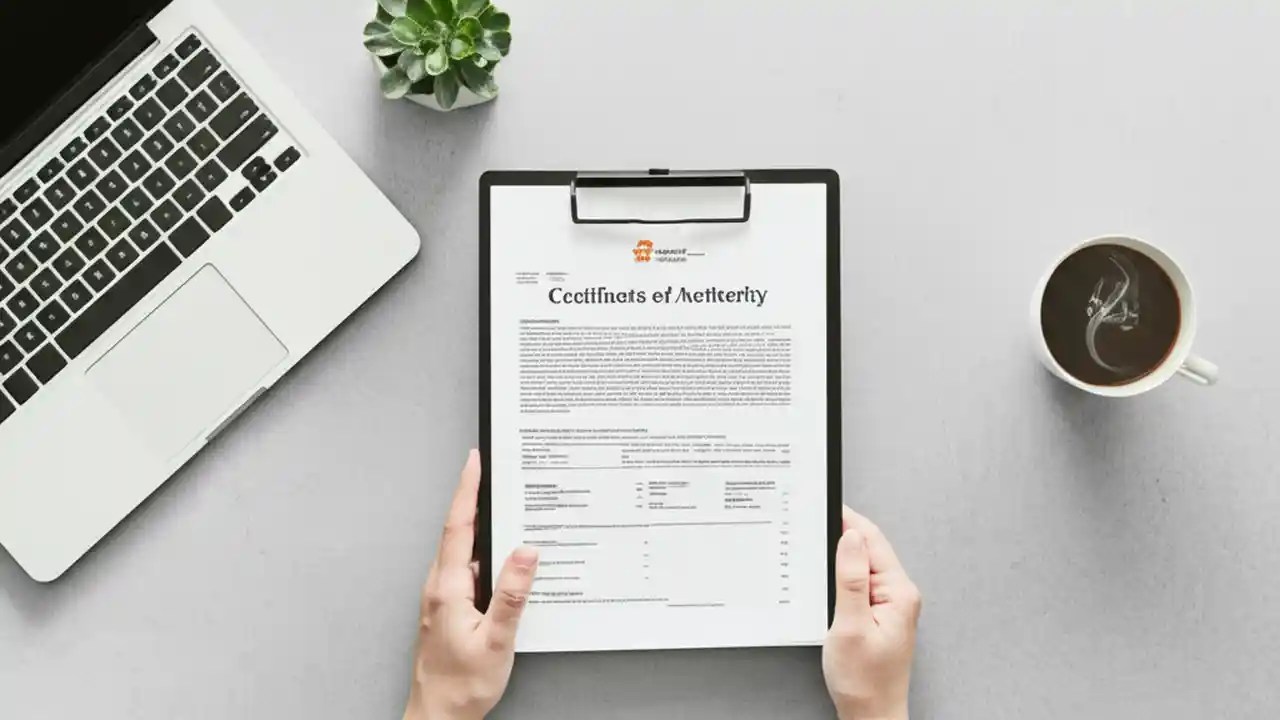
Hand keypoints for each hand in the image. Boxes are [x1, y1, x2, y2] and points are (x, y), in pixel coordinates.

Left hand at [404, 450, 539, 719]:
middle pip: (458, 530)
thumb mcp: (497, 640)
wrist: (438, 716)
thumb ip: (512, 594)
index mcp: (448, 587)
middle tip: (495, 469)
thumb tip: (526, 552)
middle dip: (476, 496)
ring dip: (480, 524)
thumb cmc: (461, 685)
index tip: (475, 461)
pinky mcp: (448, 607)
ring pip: (462, 549)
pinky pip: (466, 568)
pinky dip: (483, 552)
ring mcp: (442, 596)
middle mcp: (440, 586)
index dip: (467, 490)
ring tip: (506, 506)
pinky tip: (502, 558)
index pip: (458, 526)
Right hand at [823, 506, 921, 719]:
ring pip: (863, 565)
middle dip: (842, 534)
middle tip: (813, 521)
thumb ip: (851, 578)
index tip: (826, 504)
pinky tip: (827, 577)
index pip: (872, 540)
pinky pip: (860, 583)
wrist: (871, 714)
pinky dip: (842, 575)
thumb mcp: (850, 625)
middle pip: (868, 549)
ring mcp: (890, 604)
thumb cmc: (864, 680)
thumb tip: (850, 538)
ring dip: (841, 555)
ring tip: (816, 546)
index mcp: (898, 592)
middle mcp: (899, 594)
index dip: (848, 520)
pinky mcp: (879, 614)